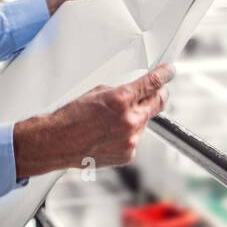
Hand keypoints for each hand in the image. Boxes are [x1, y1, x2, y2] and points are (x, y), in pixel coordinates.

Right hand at [12, 64, 174, 178]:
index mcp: (121, 99)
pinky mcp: (128, 154)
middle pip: (157, 103)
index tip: (169, 71)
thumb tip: (135, 92)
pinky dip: (127, 135)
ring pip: (144, 122)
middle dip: (158, 95)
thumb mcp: (96, 92)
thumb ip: (120, 92)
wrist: (57, 142)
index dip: (164, 75)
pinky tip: (109, 135)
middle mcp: (129, 120)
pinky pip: (135, 139)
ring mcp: (130, 139)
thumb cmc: (70, 117)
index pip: (153, 83)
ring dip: (136, 118)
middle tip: (156, 92)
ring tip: (112, 122)